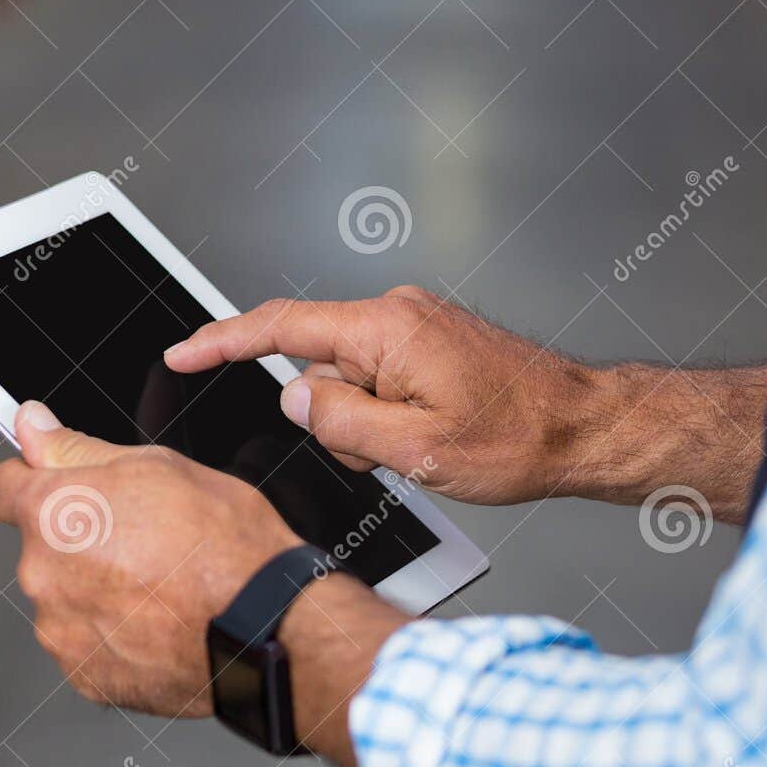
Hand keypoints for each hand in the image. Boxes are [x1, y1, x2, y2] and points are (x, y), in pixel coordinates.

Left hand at [0, 401, 418, 766]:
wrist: (266, 627)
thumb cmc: (225, 547)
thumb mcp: (158, 467)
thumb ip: (78, 449)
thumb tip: (33, 425)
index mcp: (54, 513)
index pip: (2, 488)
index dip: (33, 481)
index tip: (55, 487)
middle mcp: (43, 575)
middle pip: (40, 548)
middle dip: (77, 542)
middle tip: (140, 540)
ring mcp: (62, 631)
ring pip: (65, 600)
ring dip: (95, 592)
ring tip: (158, 587)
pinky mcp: (87, 677)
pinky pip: (87, 646)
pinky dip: (112, 636)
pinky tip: (157, 622)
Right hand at [164, 286, 602, 506]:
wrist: (584, 426)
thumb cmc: (519, 438)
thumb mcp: (416, 450)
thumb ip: (340, 423)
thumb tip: (295, 399)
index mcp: (387, 330)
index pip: (282, 327)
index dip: (223, 341)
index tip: (182, 352)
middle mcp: (397, 315)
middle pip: (318, 367)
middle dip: (334, 418)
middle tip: (393, 452)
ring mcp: (415, 326)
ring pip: (348, 381)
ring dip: (367, 423)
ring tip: (425, 444)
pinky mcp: (429, 342)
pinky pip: (378, 378)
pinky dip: (387, 413)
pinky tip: (431, 433)